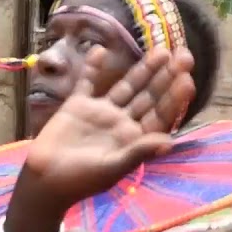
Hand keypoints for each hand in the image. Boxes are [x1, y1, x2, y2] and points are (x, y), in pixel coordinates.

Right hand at [15, 45, 195, 217]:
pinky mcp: (78, 106)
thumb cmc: (80, 180)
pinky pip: (88, 82)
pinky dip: (93, 68)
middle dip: (165, 77)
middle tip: (184, 56)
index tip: (186, 79)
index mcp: (133, 139)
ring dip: (142, 69)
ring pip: (127, 86)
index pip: (159, 115)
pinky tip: (100, 51)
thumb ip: (139, 152)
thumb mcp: (112, 168)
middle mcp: (121, 123)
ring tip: (161, 51)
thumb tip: (169, 142)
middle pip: (148, 96)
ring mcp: (101, 112)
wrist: (45, 180)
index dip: (174, 98)